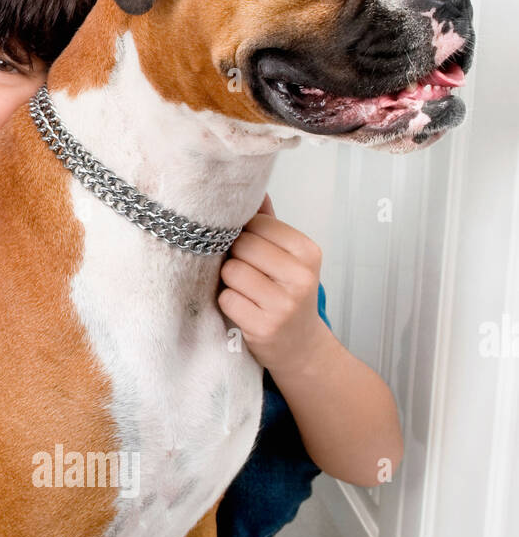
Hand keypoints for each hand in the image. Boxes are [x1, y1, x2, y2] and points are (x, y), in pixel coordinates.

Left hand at [217, 193, 325, 373]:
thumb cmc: (288, 297)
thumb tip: (254, 189)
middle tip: (247, 274)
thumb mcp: (288, 260)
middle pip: (242, 246)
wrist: (301, 347)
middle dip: (235, 258)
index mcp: (308, 252)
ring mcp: (283, 304)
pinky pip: (227, 299)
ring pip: (232, 272)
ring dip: (230, 282)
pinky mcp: (264, 327)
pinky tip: (243, 310)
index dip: (245, 235)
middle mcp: (301, 277)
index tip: (252, 251)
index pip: (258, 224)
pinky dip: (228, 303)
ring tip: (246, 292)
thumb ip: (270, 226)